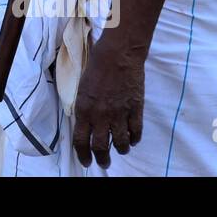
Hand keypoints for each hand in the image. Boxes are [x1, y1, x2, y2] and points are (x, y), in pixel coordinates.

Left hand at [70, 33, 145, 168]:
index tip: (86, 162)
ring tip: (121, 150)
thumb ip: (84, 108)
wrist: (118, 54)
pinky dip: (135, 139)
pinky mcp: (136, 109)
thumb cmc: (96, 66)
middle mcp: (100, 115)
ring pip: (121, 143)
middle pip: (101, 147)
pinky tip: (133, 139)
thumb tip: (85, 124)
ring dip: (121, 150)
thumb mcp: (82, 88)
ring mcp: (119, 113)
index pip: (81, 141)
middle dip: (102, 159)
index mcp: (84, 109)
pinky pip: (136, 132)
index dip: (83, 155)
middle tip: (104, 163)